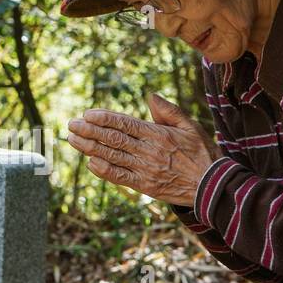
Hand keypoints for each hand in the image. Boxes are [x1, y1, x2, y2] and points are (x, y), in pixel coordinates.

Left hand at [66, 93, 220, 206]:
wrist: (211, 186)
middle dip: (89, 131)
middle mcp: (148, 151)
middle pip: (113, 139)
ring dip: (90, 148)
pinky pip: (120, 177)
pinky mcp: (144, 186)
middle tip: (71, 125)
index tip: (87, 114)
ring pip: (112, 156)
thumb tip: (150, 96)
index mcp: (158, 134)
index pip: (125, 124)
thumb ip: (168, 111)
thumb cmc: (201, 153)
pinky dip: (103, 170)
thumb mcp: (190, 126)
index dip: (104, 119)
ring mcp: (145, 170)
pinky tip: (90, 162)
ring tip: (72, 139)